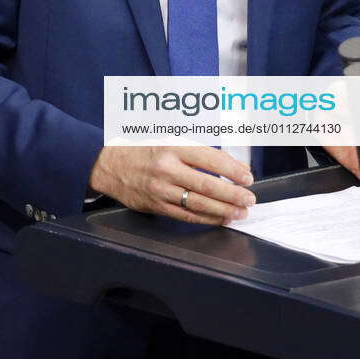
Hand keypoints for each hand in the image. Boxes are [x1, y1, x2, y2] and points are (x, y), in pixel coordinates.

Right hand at [88, 145, 255, 224]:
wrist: (110, 165)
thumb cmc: (143, 150)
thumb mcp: (168, 140)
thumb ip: (195, 151)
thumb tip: (227, 164)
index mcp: (172, 147)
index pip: (209, 159)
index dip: (232, 170)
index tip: (247, 177)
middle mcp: (167, 169)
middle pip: (207, 185)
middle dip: (233, 194)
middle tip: (249, 199)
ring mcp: (161, 190)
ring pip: (198, 204)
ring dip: (223, 210)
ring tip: (240, 212)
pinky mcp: (156, 206)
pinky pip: (186, 215)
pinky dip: (206, 218)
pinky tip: (220, 218)